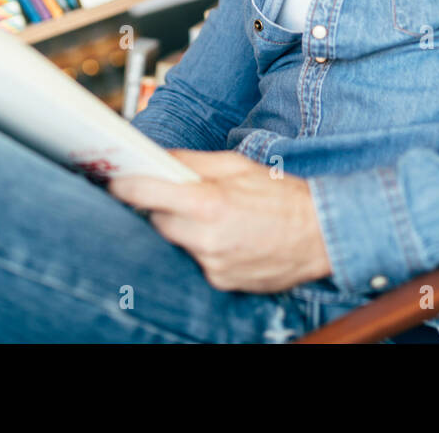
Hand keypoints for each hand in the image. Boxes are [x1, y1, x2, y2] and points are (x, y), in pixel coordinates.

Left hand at [107, 150, 332, 292]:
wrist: (322, 235)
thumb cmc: (284, 197)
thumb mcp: (239, 165)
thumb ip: (195, 162)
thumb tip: (161, 158)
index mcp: (209, 204)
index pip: (148, 195)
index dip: (127, 186)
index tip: (116, 181)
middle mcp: (207, 239)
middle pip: (158, 222)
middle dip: (163, 207)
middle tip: (180, 195)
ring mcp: (213, 265)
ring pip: (178, 242)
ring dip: (187, 228)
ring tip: (215, 215)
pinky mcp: (222, 281)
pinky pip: (198, 261)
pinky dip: (205, 247)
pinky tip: (229, 236)